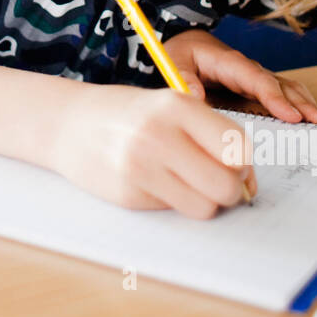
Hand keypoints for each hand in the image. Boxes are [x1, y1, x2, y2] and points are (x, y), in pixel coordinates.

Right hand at [51, 83, 257, 218]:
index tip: (235, 166)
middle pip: (226, 185)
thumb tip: (248, 183)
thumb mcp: (170, 107)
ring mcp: (141, 166)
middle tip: (216, 182)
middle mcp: (159, 134)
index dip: (244, 164)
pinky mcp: (128, 194)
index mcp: (177, 105)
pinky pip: (173, 210)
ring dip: (203, 202)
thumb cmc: (129, 115)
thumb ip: (210, 136)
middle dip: (230, 191)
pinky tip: (152, 181)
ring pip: (205, 207)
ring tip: (186, 184)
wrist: (67, 123)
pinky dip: (172, 201)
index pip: (238, 147)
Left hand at [163, 29, 316, 124]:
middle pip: (280, 85)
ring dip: (306, 104)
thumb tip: (194, 96)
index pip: (257, 80)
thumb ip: (184, 78)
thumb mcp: (177, 61)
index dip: (275, 98)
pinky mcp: (259, 88)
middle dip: (301, 103)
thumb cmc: (184, 54)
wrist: (190, 43)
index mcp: (231, 63)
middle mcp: (250, 69)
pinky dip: (300, 105)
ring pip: (287, 88)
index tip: (290, 116)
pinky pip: (284, 94)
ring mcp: (257, 78)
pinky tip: (312, 119)